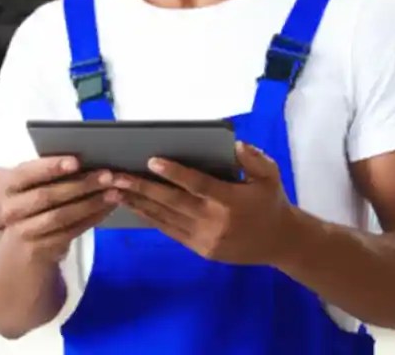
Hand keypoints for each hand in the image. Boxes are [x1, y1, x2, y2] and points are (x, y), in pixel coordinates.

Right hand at [0, 156, 118, 264]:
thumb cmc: (24, 212)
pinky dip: (90, 219)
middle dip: (80, 184)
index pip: (26, 173)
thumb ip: (43, 176)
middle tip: (107, 176)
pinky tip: (106, 210)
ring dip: (90, 203)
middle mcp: (8, 208)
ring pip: (60, 216)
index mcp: (4, 185)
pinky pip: (68, 233)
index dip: (51, 167)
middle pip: (47, 195)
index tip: (76, 162)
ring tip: (113, 193)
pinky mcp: (37, 250)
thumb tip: (84, 160)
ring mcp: (21, 232)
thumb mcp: (22, 191)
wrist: (11, 255)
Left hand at [112, 142, 298, 265]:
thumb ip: (253, 159)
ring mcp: (206, 238)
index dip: (175, 173)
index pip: (198, 185)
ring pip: (166, 218)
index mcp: (231, 201)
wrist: (280, 242)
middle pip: (173, 202)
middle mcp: (215, 221)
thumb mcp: (270, 175)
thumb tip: (235, 144)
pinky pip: (170, 231)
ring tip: (114, 191)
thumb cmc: (270, 202)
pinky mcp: (200, 249)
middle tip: (117, 176)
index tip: (152, 161)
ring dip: (138, 204)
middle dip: (142, 188)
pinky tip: (133, 206)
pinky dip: (150, 218)